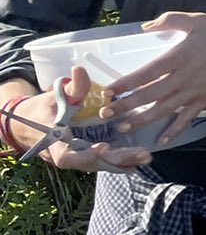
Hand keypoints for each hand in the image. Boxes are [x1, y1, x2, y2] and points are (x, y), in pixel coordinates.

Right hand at [6, 68, 154, 172]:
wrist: (31, 123)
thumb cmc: (44, 109)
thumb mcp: (55, 97)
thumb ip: (71, 88)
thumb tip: (79, 70)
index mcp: (54, 144)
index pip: (68, 156)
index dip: (85, 154)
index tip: (103, 147)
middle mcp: (66, 155)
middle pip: (91, 163)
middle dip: (116, 159)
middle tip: (140, 153)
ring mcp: (77, 159)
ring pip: (100, 165)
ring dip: (123, 162)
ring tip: (146, 157)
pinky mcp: (86, 157)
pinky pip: (103, 163)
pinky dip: (120, 163)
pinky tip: (139, 161)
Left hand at [104, 13, 205, 143]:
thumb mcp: (197, 20)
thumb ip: (170, 20)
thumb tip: (145, 28)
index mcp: (179, 56)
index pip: (146, 73)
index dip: (126, 83)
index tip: (108, 91)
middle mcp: (184, 77)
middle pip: (150, 95)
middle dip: (127, 106)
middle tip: (106, 114)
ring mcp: (194, 92)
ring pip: (164, 109)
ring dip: (142, 120)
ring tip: (124, 127)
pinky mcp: (205, 100)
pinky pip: (187, 118)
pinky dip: (174, 131)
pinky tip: (161, 140)